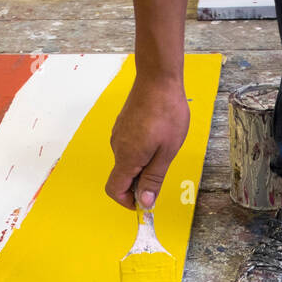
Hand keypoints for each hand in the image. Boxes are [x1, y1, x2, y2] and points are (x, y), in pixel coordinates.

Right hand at [105, 76, 189, 209]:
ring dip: (142, 166)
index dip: (128, 202)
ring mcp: (118, 135)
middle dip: (140, 183)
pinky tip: (157, 138)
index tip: (145, 201)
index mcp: (127, 157)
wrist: (158, 79)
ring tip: (163, 149)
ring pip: (127, 162)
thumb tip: (144, 203)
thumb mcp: (166, 152)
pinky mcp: (122, 126)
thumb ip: (153, 179)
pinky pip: (128, 148)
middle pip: (122, 178)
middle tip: (162, 169)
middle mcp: (117, 147)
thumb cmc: (166, 112)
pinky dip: (141, 152)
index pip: (115, 190)